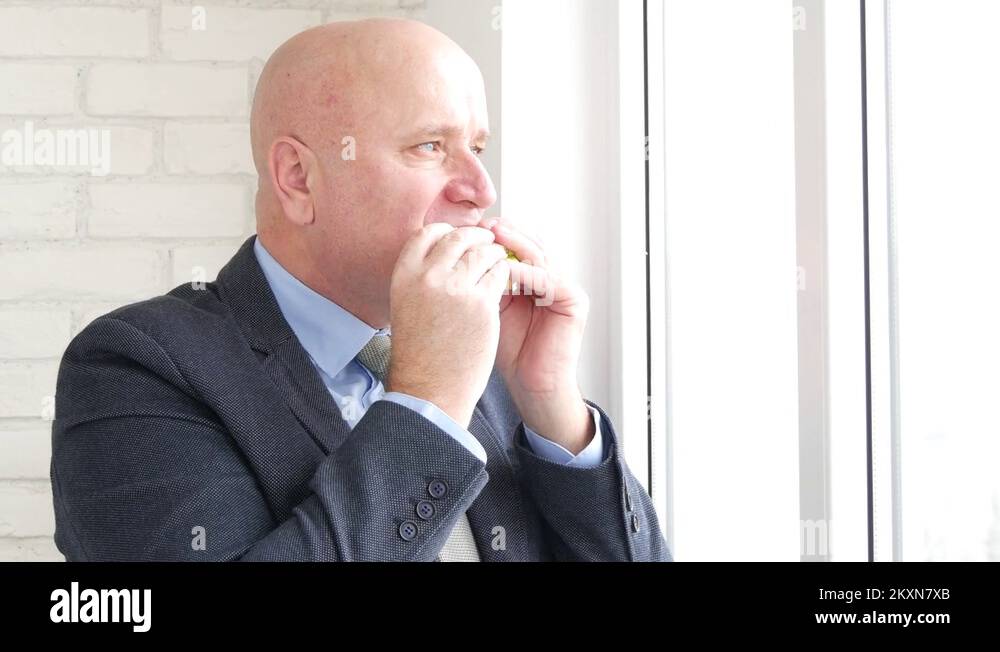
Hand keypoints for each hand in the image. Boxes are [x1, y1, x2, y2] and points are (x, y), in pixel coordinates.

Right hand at [386, 224, 511, 428]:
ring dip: (495, 253)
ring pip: (484, 253)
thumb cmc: (420, 352)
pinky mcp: (481, 304)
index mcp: (404, 275)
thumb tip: (442, 253)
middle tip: (488, 240)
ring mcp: (455, 289)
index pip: (427, 234)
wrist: (430, 389)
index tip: (459, 238)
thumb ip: (422, 278)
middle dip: (476, 236)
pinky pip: (500, 274)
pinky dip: (507, 273)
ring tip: (500, 260)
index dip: (447, 232)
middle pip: (458, 238)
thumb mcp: (407, 305)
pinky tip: (508, 280)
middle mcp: (427, 277)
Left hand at [480, 217, 593, 453]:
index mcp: (533, 279)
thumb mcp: (489, 307)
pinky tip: (505, 268)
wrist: (531, 386)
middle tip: (484, 224)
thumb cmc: (508, 351)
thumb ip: (482, 280)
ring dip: (515, 246)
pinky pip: (547, 279)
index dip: (494, 237)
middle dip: (505, 235)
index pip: (515, 248)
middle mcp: (551, 279)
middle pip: (529, 246)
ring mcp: (565, 288)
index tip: (469, 228)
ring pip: (538, 257)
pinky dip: (525, 272)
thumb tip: (456, 250)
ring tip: (494, 236)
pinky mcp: (575, 301)